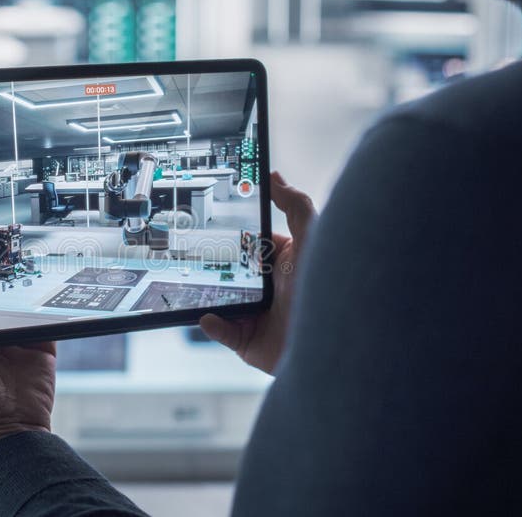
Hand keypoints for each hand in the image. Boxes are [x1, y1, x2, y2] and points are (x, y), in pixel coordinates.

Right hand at [199, 172, 315, 373]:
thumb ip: (295, 205)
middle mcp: (269, 288)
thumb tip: (276, 177)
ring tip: (193, 284)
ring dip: (208, 294)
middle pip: (232, 271)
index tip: (212, 223)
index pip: (251, 244)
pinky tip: (210, 316)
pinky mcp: (248, 340)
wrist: (328, 344)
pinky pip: (222, 330)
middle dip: (214, 264)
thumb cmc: (325, 290)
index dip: (234, 234)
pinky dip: (212, 324)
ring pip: (222, 300)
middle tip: (194, 253)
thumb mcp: (310, 239)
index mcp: (282, 263)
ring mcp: (256, 314)